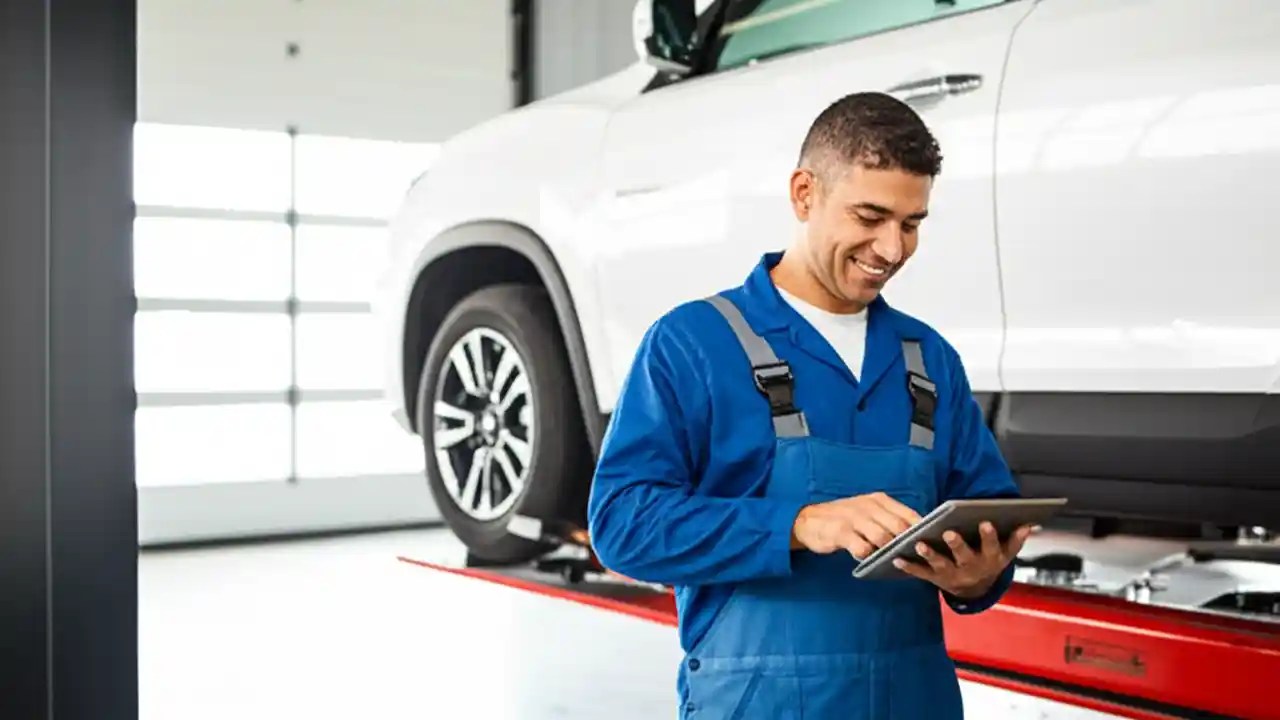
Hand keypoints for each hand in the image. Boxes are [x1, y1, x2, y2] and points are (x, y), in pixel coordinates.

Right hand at [791, 492, 921, 558]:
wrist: (808, 520)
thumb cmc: (843, 518)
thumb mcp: (867, 512)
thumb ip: (888, 520)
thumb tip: (916, 535)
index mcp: (879, 500)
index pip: (909, 515)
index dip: (922, 531)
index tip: (930, 544)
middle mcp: (869, 506)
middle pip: (899, 527)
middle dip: (908, 544)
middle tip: (913, 558)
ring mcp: (854, 518)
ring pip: (883, 538)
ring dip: (889, 552)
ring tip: (891, 561)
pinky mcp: (841, 532)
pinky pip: (862, 548)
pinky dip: (867, 556)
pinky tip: (865, 558)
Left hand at [893, 522, 1033, 598]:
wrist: (975, 590)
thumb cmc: (989, 561)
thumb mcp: (1005, 553)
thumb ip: (1015, 539)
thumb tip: (1029, 524)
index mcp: (990, 559)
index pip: (992, 547)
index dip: (989, 536)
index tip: (985, 522)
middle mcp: (971, 569)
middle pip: (964, 557)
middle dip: (957, 545)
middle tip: (948, 532)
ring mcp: (952, 575)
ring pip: (941, 566)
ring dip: (930, 555)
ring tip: (919, 543)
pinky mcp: (935, 578)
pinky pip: (921, 573)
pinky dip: (908, 567)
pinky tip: (896, 558)